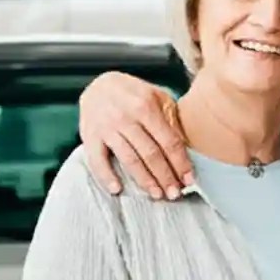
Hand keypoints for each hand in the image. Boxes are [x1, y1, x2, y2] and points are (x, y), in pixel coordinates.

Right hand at [78, 71, 191, 199]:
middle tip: (175, 194)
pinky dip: (106, 176)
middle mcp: (126, 117)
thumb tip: (186, 149)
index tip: (189, 179)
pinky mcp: (90, 136)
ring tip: (157, 195)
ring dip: (145, 180)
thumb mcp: (156, 98)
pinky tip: (117, 189)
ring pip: (129, 160)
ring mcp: (107, 128)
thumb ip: (170, 120)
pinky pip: (97, 160)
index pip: (168, 141)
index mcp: (146, 106)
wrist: (98, 85)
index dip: (180, 163)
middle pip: (151, 154)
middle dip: (165, 176)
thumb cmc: (133, 95)